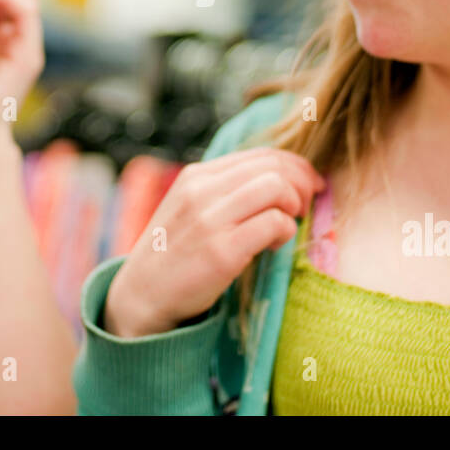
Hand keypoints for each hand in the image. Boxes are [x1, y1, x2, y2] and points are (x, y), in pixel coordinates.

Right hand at [103, 147, 326, 337]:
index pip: (260, 154)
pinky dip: (285, 232)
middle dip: (302, 182)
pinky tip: (274, 245)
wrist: (141, 295)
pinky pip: (273, 224)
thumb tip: (279, 181)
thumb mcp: (190, 208)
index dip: (294, 166)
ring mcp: (210, 220)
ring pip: (276, 187)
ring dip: (295, 205)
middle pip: (272, 166)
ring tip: (288, 224)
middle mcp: (201, 190)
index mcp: (196, 175)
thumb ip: (224, 191)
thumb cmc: (175, 254)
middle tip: (306, 205)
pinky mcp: (221, 251)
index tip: (308, 183)